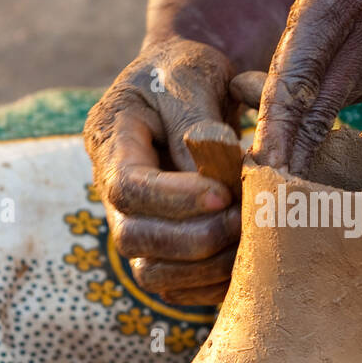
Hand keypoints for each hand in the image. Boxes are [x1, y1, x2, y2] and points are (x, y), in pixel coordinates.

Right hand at [83, 38, 242, 305]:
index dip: (173, 199)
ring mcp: (134, 223)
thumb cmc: (186, 74)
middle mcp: (112, 191)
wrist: (183, 87)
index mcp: (110, 140)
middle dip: (194, 239)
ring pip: (151, 275)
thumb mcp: (191, 75)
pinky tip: (249, 260)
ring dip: (205, 268)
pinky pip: (177, 288)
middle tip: (244, 219)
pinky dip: (213, 285)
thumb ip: (198, 121)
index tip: (222, 193)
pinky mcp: (160, 248)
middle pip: (132, 240)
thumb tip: (212, 175)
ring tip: (250, 240)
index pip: (127, 187)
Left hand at [230, 0, 361, 172]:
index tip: (260, 170)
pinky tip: (328, 69)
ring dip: (304, 116)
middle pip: (318, 108)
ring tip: (270, 123)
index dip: (277, 125)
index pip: (301, 74)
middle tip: (254, 188)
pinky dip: (337, 91)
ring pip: (337, 101)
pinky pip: (361, 90)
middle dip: (284, 149)